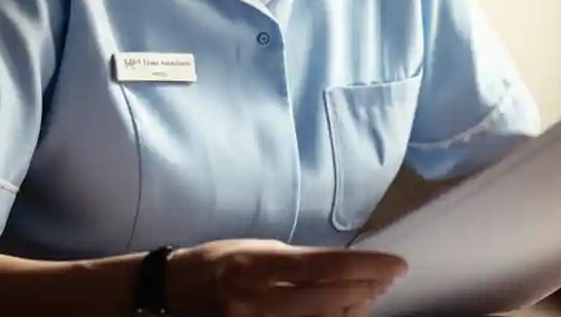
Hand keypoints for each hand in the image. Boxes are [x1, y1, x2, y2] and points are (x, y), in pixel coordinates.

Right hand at [164, 238, 407, 315]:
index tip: (396, 264)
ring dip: (352, 310)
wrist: (164, 295)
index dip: (366, 267)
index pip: (324, 266)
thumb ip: (292, 261)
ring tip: (369, 297)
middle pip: (328, 301)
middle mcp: (256, 300)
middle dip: (366, 291)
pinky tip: (343, 315)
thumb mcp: (251, 250)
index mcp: (256, 265)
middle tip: (387, 281)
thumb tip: (340, 267)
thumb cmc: (213, 265)